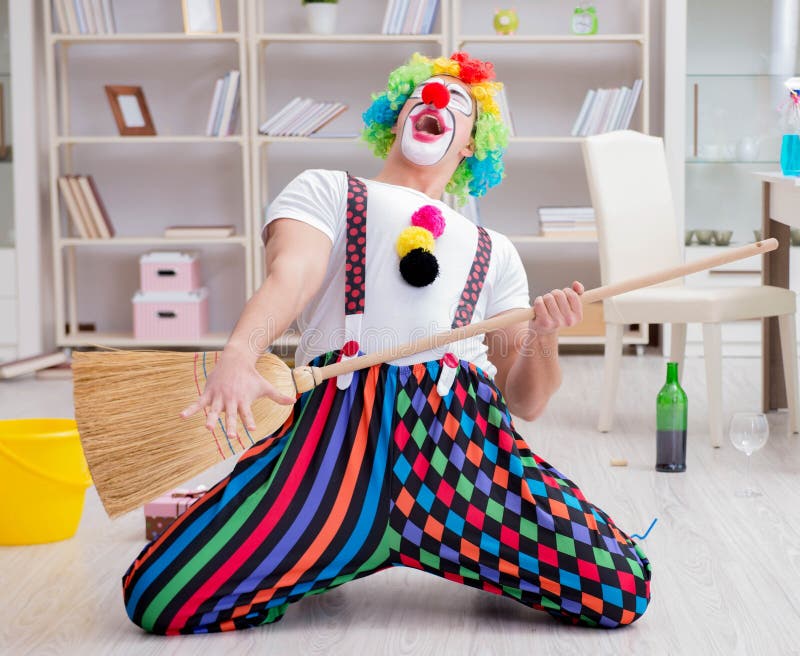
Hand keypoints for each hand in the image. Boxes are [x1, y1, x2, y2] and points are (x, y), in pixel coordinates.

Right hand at [180, 345, 295, 439]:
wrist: (236, 359)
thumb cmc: (251, 376)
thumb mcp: (265, 387)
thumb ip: (278, 396)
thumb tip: (294, 401)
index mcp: (244, 401)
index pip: (247, 413)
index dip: (249, 420)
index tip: (252, 429)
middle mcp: (231, 400)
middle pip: (231, 415)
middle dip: (231, 425)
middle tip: (232, 436)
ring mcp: (219, 397)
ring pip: (214, 411)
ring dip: (211, 419)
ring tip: (208, 428)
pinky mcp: (209, 393)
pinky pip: (198, 403)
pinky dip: (190, 409)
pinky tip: (182, 416)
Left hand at [530, 281, 584, 335]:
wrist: (543, 330)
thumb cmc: (557, 314)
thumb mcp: (569, 304)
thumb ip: (576, 292)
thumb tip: (576, 284)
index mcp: (578, 317)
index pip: (572, 295)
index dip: (566, 291)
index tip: (563, 295)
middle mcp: (568, 321)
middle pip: (559, 294)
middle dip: (554, 294)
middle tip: (552, 300)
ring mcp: (556, 323)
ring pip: (548, 297)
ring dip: (545, 298)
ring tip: (546, 305)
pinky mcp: (544, 323)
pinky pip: (539, 303)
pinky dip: (538, 301)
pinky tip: (539, 307)